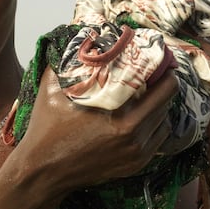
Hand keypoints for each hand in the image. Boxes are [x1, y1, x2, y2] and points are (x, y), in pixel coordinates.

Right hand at [18, 66, 178, 193]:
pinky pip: (157, 140)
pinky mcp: (135, 166)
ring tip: (149, 92)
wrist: (42, 172)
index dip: (165, 69)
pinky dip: (154, 125)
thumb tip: (82, 36)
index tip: (161, 57)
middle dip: (164, 85)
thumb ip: (69, 60)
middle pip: (167, 103)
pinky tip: (141, 115)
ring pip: (165, 122)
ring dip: (160, 106)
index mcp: (121, 120)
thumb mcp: (54, 89)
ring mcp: (137, 155)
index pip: (163, 90)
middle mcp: (134, 139)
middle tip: (157, 71)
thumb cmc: (47, 129)